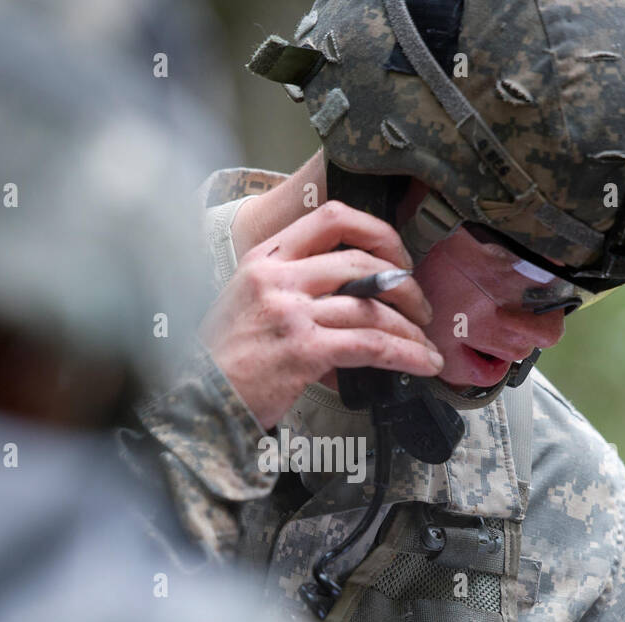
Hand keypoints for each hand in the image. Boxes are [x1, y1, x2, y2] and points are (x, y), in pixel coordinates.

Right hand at [199, 199, 441, 429]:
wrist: (199, 401)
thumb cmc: (224, 359)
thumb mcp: (248, 301)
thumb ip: (294, 287)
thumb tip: (351, 296)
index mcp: (265, 258)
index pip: (331, 217)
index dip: (377, 231)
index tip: (397, 257)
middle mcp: (278, 278)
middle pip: (361, 263)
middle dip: (404, 286)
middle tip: (420, 308)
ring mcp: (291, 313)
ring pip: (372, 308)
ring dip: (410, 329)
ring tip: (425, 345)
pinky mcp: (304, 350)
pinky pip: (371, 345)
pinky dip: (406, 354)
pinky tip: (421, 363)